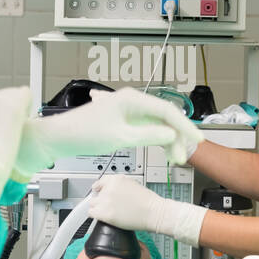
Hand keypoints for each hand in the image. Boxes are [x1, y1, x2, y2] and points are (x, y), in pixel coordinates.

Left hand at [14, 87, 203, 176]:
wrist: (61, 137)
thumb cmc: (83, 133)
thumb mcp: (120, 137)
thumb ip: (148, 135)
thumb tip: (170, 134)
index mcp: (133, 99)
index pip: (167, 111)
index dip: (184, 127)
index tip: (197, 140)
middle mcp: (133, 102)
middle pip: (164, 118)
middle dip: (176, 137)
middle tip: (183, 156)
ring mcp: (129, 112)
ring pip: (157, 125)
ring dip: (167, 142)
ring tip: (174, 159)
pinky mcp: (125, 121)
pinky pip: (147, 130)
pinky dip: (156, 141)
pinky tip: (164, 152)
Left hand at [88, 175, 206, 245]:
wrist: (154, 212)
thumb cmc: (147, 201)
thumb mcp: (132, 184)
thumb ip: (118, 185)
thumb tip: (108, 189)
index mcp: (115, 179)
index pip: (99, 183)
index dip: (100, 190)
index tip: (99, 193)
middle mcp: (109, 188)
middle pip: (95, 195)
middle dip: (101, 200)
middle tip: (108, 205)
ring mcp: (106, 201)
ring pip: (92, 204)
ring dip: (98, 208)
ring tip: (108, 212)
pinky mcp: (105, 213)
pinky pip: (93, 213)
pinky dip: (97, 215)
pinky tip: (105, 217)